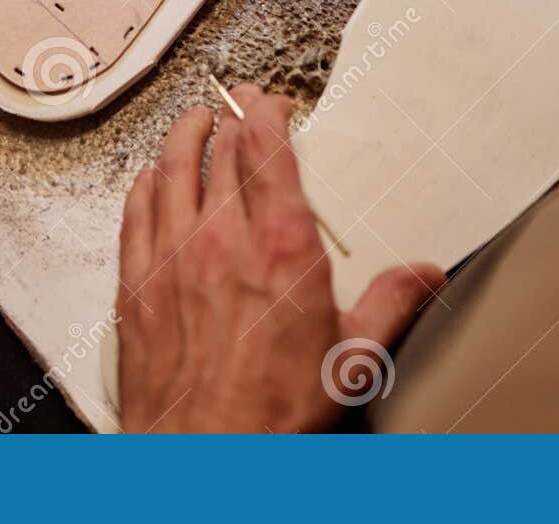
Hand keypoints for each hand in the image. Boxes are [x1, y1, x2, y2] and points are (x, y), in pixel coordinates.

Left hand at [115, 84, 443, 432]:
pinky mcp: (138, 283)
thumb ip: (390, 304)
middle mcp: (223, 241)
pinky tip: (149, 178)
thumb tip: (423, 275)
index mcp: (282, 249)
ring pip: (171, 169)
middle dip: (232, 116)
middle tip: (240, 104)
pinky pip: (135, 211)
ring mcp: (174, 257)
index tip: (271, 103)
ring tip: (192, 121)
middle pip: (221, 150)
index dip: (266, 112)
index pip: (268, 149)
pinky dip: (145, 183)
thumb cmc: (271, 417)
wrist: (206, 455)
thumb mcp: (351, 359)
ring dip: (183, 136)